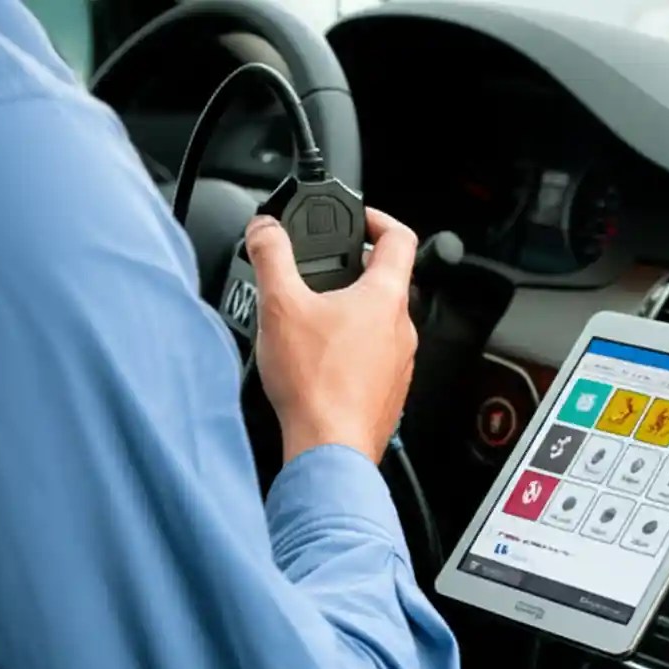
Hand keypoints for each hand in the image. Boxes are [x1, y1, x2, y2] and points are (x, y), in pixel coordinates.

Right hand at [245, 208, 417, 464]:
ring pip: (378, 323)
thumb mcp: (280, 306)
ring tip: (311, 319)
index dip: (378, 219)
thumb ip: (271, 257)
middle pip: (386, 282)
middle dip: (352, 272)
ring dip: (349, 314)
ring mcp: (400, 363)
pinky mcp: (389, 392)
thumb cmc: (315, 384)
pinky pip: (373, 359)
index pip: (400, 238)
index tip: (358, 219)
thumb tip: (265, 229)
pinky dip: (350, 350)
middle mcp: (402, 328)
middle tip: (320, 272)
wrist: (329, 449)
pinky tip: (319, 361)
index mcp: (385, 298)